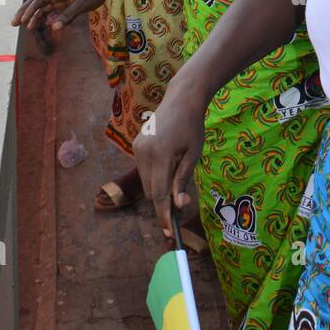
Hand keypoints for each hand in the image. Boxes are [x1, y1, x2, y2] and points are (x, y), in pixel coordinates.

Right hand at [12, 0, 107, 33]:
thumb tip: (53, 27)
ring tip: (23, 25)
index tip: (23, 20)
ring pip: (41, 5)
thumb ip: (68, 15)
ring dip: (32, 15)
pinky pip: (49, 9)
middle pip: (36, 0)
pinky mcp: (62, 1)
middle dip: (25, 11)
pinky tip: (37, 24)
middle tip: (14, 23)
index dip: (31, 9)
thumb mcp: (83, 5)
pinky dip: (42, 16)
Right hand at [134, 75, 207, 236]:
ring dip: (158, 189)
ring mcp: (137, 148)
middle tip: (180, 207)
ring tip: (176, 180)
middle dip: (162, 204)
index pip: (159, 194)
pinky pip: (143, 170)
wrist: (181, 98)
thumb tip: (177, 205)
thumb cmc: (193, 125)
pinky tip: (167, 166)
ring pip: (145, 182)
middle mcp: (144, 152)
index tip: (171, 231)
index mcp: (161, 154)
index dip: (164, 215)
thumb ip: (182, 180)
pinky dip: (154, 176)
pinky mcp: (136, 145)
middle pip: (150, 192)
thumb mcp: (193, 153)